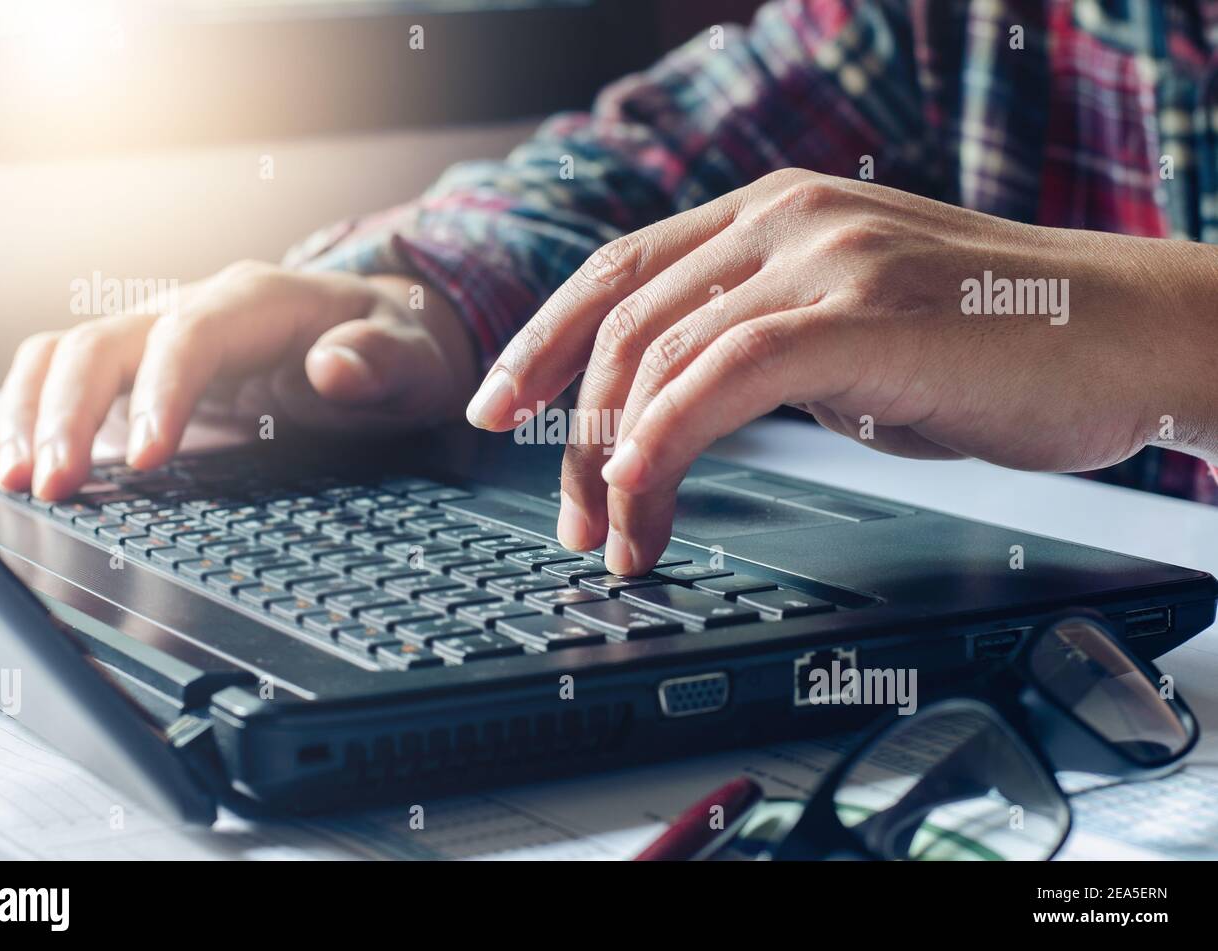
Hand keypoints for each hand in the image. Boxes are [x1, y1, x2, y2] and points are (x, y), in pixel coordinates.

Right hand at [0, 262, 477, 499]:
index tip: (148, 459)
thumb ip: (381, 361)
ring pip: (72, 353)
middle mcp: (198, 308)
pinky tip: (20, 460)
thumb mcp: (414, 358)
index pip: (191, 336)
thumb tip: (334, 367)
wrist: (385, 339)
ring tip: (17, 477)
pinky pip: (73, 375)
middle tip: (57, 485)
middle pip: (108, 342)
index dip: (162, 392)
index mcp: (260, 300)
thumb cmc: (396, 351)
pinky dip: (35, 411)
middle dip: (71, 412)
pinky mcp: (148, 368)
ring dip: (34, 412)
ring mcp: (164, 335)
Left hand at [466, 168, 1217, 573]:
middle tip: (570, 518)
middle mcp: (784, 218)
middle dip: (572, 431)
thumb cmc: (998, 344)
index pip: (619, 271)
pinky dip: (663, 448)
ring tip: (616, 541)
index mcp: (771, 217)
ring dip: (614, 464)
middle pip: (620, 320)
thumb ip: (764, 347)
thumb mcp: (851, 333)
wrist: (1127, 335)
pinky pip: (719, 378)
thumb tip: (679, 411)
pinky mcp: (860, 311)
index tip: (501, 408)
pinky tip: (645, 504)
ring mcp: (821, 257)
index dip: (544, 340)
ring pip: (658, 355)